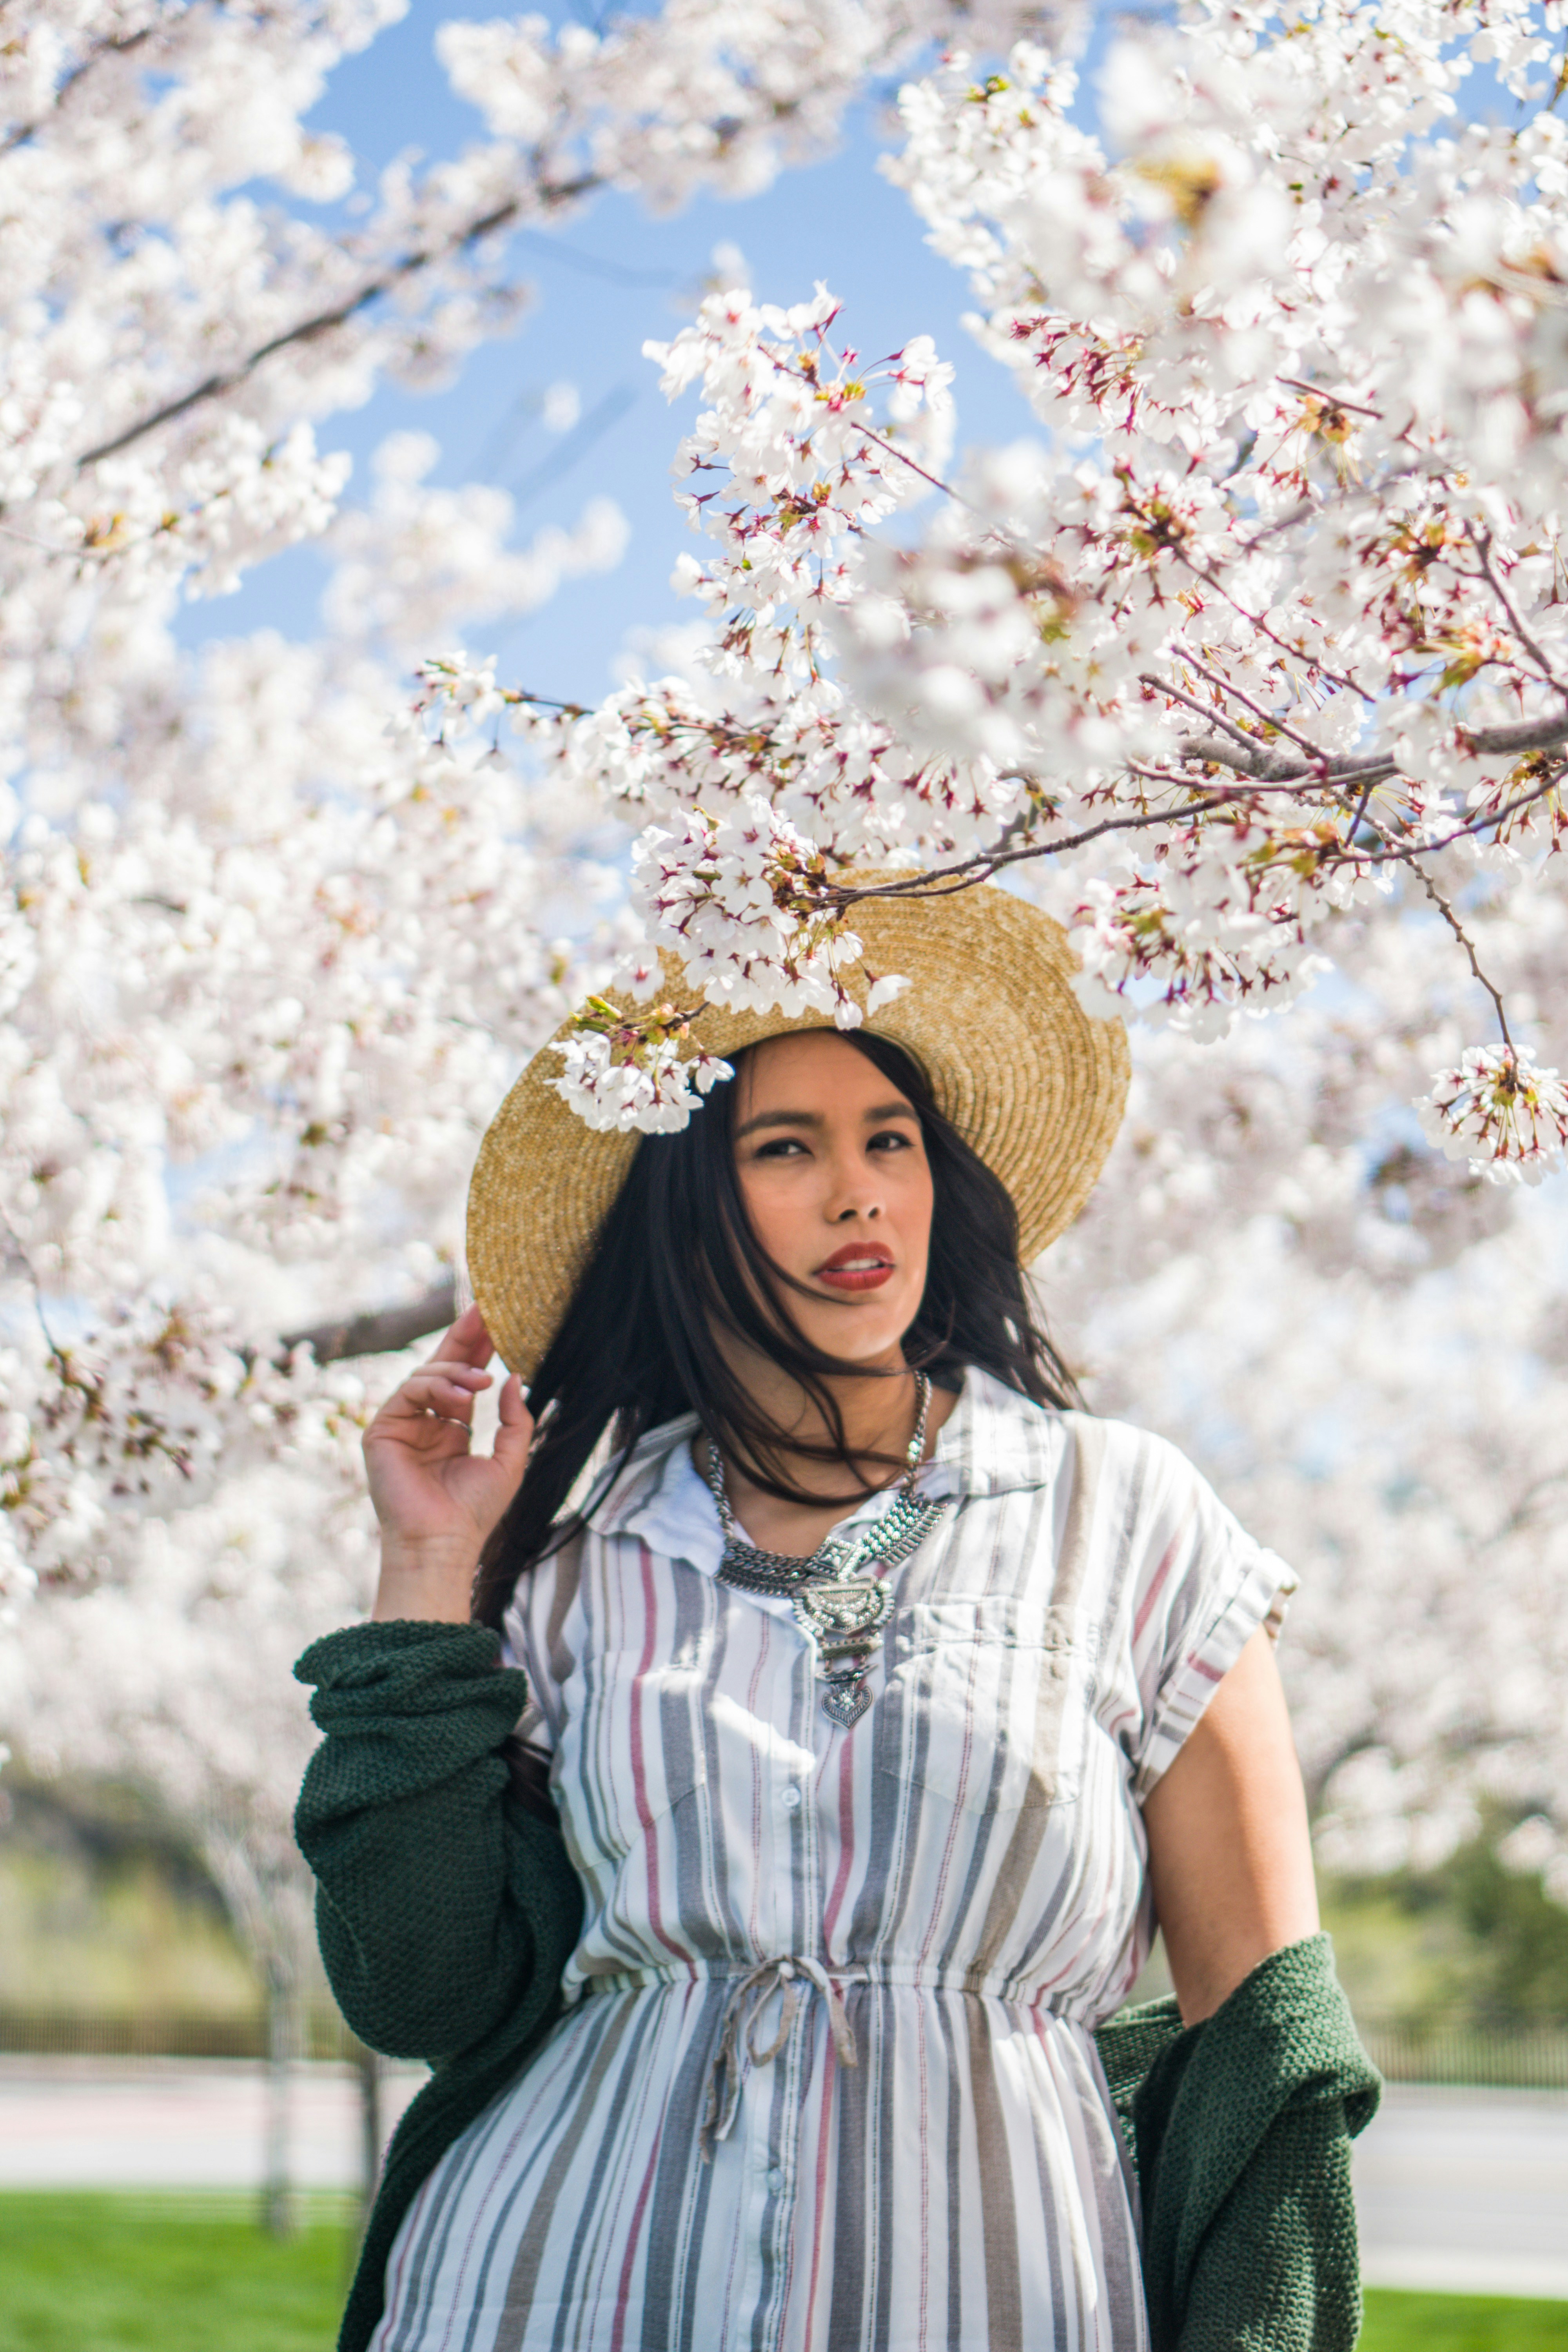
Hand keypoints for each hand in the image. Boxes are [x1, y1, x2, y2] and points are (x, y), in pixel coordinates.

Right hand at [363, 1304, 533, 1621]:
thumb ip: (514, 1418)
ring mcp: (401, 1425)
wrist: (444, 1542)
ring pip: (426, 1377)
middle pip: (442, 1368)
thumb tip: (514, 1376)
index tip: (497, 1320)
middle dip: (464, 1338)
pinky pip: (409, 1391)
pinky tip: (465, 1395)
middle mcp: (424, 1423)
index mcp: (450, 1428)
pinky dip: (437, 1387)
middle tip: (486, 1310)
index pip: (464, 1379)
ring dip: (458, 1373)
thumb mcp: (509, 1459)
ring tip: (483, 1381)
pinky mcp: (382, 1431)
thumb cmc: (474, 1511)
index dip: (479, 1349)